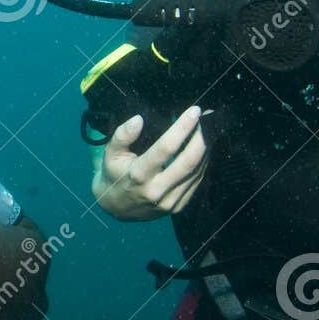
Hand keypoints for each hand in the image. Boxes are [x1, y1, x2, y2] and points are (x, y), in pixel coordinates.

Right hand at [93, 106, 209, 220]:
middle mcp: (156, 190)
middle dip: (201, 138)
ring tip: (207, 131)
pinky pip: (196, 181)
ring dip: (205, 149)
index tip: (194, 111)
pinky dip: (202, 163)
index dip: (182, 128)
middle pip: (188, 161)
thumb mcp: (110, 153)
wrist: (117, 208)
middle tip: (208, 120)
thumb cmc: (114, 174)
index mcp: (138, 175)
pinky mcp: (178, 206)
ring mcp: (169, 201)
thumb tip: (138, 119)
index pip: (166, 148)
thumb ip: (122, 135)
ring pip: (196, 171)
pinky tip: (202, 149)